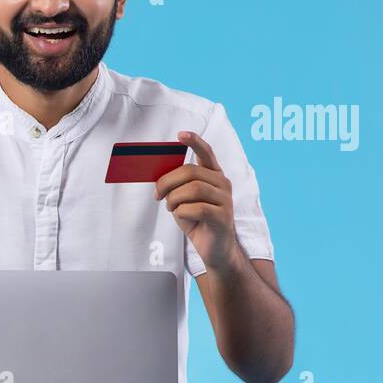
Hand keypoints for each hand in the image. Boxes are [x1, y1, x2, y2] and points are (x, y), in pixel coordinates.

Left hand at [155, 130, 241, 272]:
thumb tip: (158, 176)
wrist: (214, 248)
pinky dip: (182, 212)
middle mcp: (222, 183)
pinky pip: (197, 208)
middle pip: (190, 171)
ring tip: (172, 208)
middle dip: (167, 182)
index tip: (180, 134)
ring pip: (192, 188)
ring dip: (174, 199)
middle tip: (157, 195)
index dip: (194, 141)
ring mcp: (225, 199)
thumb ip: (177, 185)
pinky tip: (181, 216)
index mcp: (213, 175)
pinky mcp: (223, 216)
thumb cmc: (197, 220)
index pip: (206, 152)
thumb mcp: (183, 199)